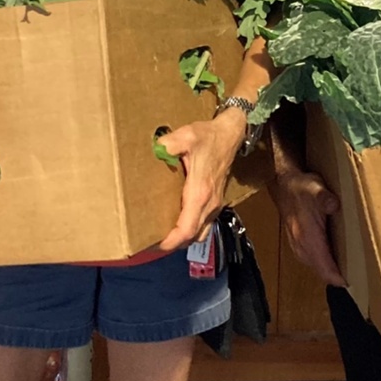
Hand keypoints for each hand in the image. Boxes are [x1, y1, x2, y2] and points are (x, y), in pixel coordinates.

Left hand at [155, 108, 246, 252]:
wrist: (230, 135)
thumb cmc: (208, 137)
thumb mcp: (187, 136)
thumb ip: (168, 144)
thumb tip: (154, 151)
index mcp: (200, 193)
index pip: (187, 228)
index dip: (171, 241)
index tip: (155, 246)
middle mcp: (209, 204)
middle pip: (192, 236)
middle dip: (173, 244)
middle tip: (151, 244)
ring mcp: (214, 204)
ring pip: (199, 233)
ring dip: (183, 239)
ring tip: (163, 237)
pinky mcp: (216, 202)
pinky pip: (204, 225)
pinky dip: (190, 230)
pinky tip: (177, 223)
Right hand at [273, 169, 345, 286]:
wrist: (283, 185)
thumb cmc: (301, 188)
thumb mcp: (315, 188)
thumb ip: (324, 198)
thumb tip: (333, 204)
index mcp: (307, 238)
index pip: (324, 268)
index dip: (338, 279)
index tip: (353, 283)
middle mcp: (301, 246)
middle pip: (322, 272)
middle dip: (337, 277)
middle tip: (359, 277)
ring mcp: (298, 247)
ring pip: (317, 267)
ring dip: (330, 271)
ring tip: (349, 270)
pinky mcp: (298, 244)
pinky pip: (313, 261)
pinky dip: (324, 263)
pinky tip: (334, 258)